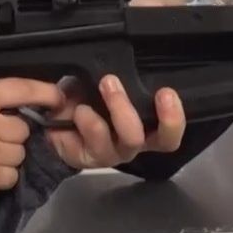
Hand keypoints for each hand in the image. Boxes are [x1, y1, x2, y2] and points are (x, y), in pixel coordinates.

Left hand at [47, 75, 185, 169]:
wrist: (60, 114)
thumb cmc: (91, 94)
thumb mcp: (101, 79)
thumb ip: (111, 75)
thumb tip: (105, 72)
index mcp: (145, 129)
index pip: (169, 135)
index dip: (172, 119)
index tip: (165, 92)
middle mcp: (130, 145)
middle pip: (137, 140)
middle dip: (123, 109)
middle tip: (108, 81)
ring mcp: (107, 156)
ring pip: (110, 147)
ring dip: (94, 123)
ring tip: (82, 105)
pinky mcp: (82, 160)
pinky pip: (79, 150)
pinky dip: (72, 131)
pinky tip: (68, 115)